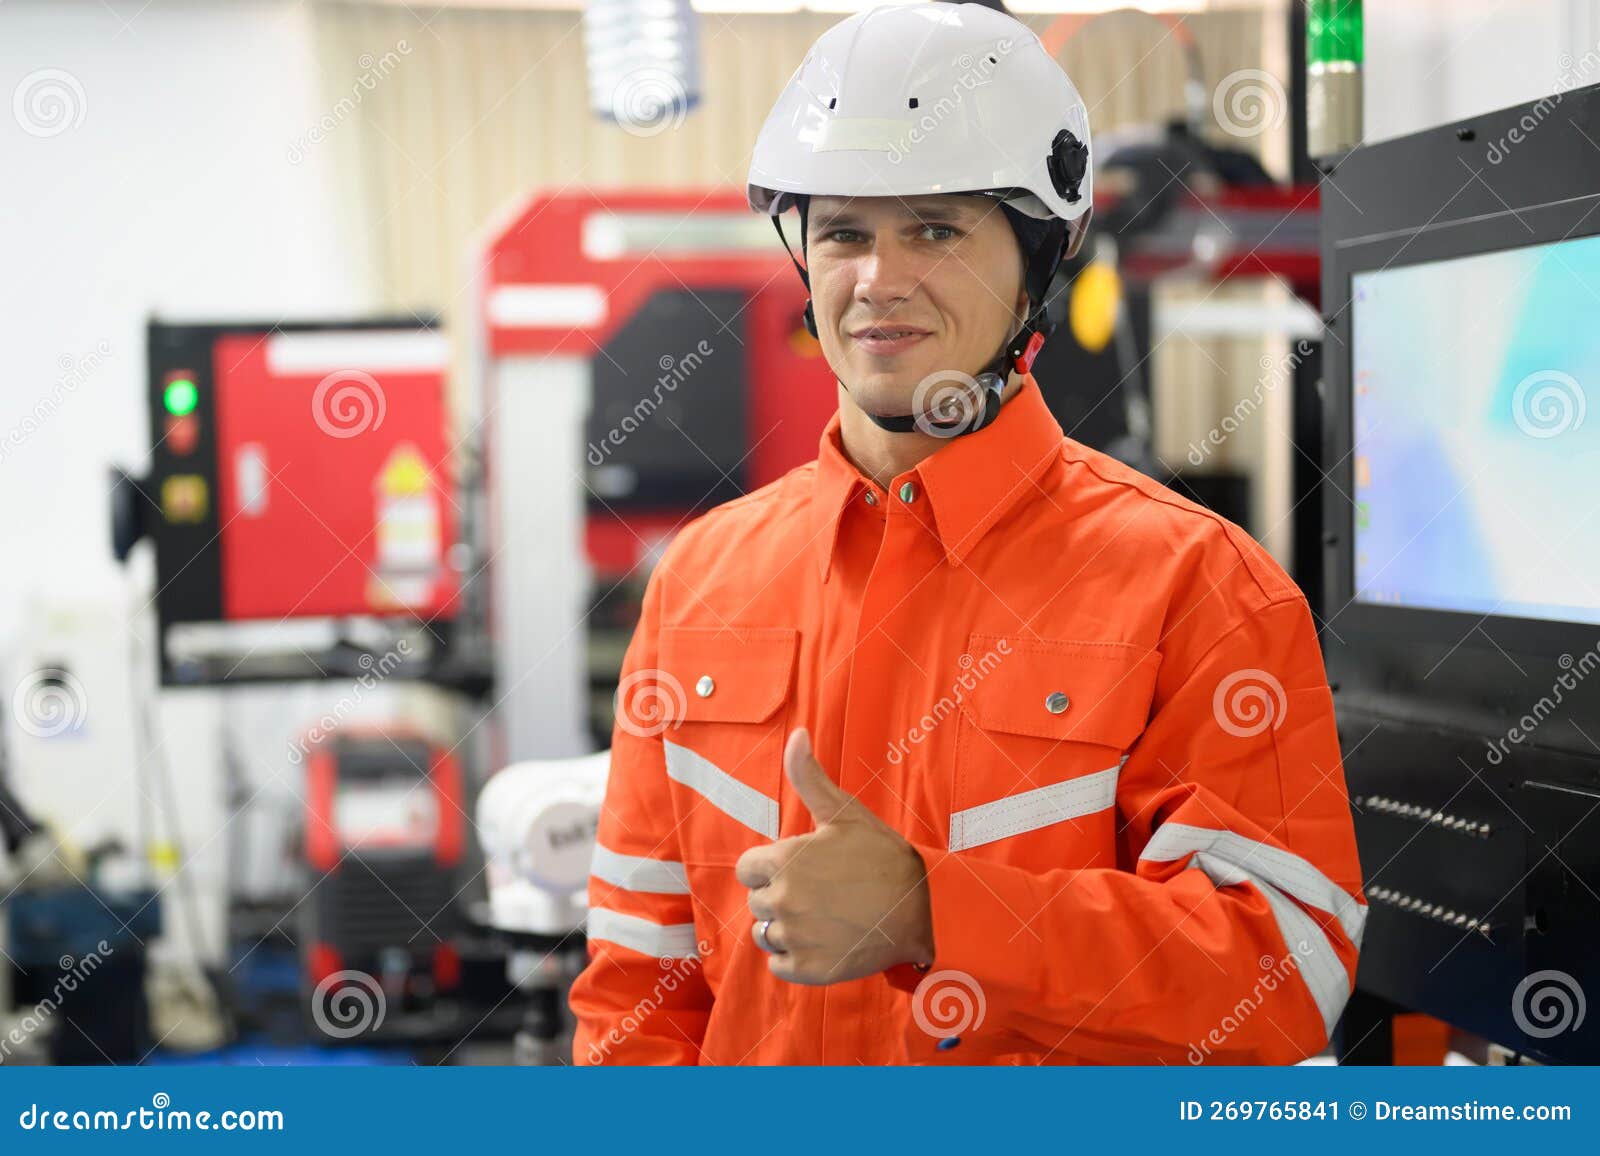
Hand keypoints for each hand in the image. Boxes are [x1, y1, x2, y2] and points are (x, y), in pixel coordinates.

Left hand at [735, 728, 933, 984]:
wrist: (923, 911)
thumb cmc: (883, 858)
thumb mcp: (846, 813)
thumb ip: (810, 777)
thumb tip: (797, 734)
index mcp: (783, 861)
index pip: (747, 870)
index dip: (771, 868)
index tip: (800, 869)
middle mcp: (782, 901)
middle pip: (758, 902)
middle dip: (781, 897)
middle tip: (821, 893)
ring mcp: (794, 938)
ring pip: (767, 934)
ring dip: (787, 929)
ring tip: (824, 919)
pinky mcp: (807, 970)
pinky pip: (779, 964)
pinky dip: (796, 958)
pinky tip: (825, 942)